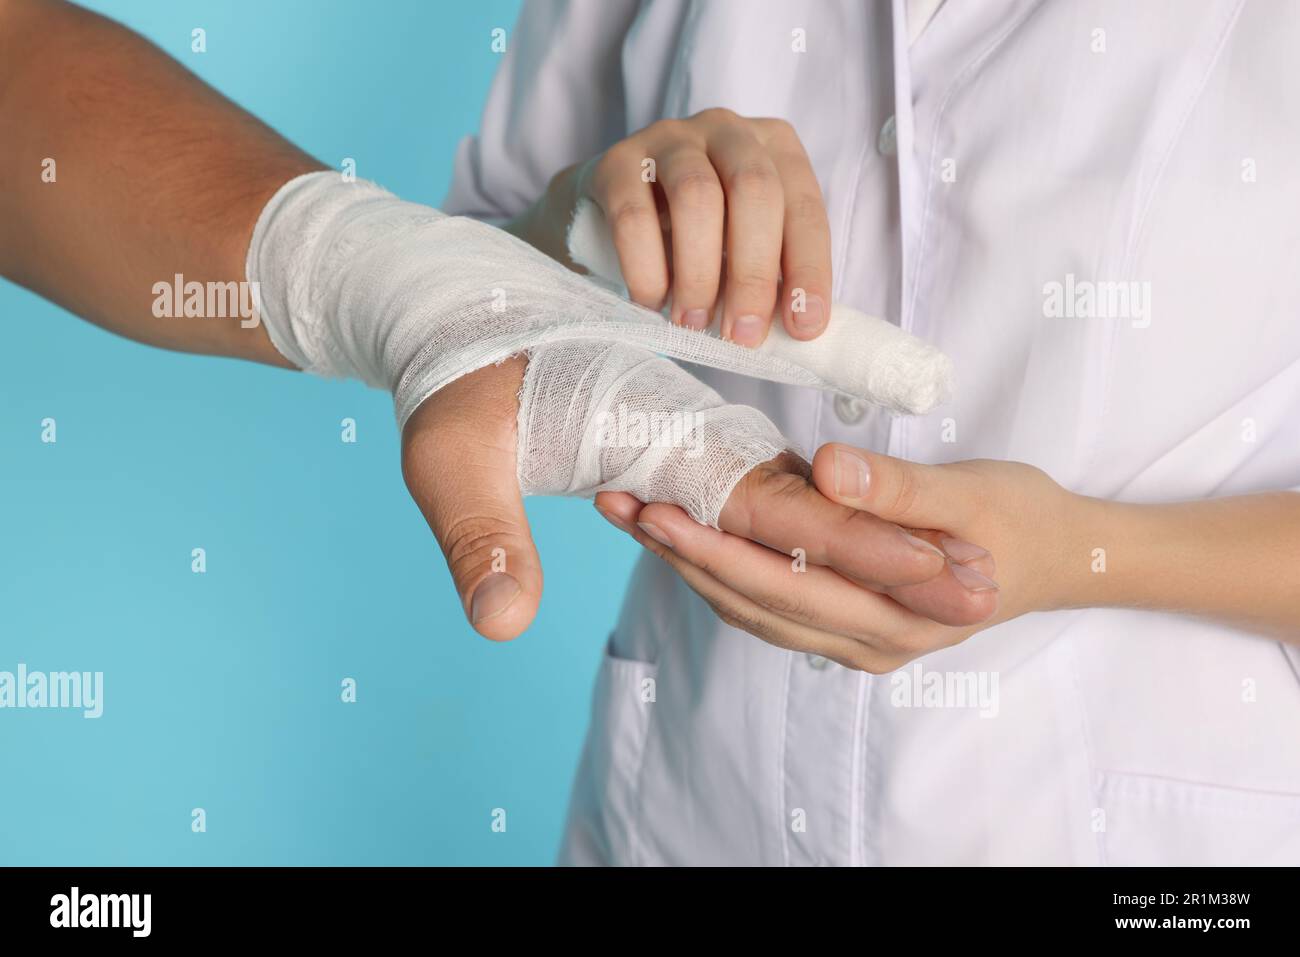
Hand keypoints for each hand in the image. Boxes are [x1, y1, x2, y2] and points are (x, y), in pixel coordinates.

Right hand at [401, 358, 993, 644]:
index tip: (940, 572)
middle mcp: (685, 507)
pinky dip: (826, 498)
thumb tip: (501, 625)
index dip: (852, 554)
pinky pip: (770, 486)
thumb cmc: (446, 396)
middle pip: (802, 548)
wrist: (445, 343)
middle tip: (982, 587)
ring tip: (950, 555)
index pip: (770, 538)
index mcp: (653, 502)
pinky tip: (861, 505)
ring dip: (870, 542)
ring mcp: (693, 479)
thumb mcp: (454, 465)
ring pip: (794, 523)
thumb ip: (482, 541)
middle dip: (889, 568)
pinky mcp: (694, 448)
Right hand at [509, 108, 831, 344]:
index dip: (809, 269)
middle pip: (753, 190)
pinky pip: (634, 215)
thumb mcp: (745, 245)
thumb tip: (796, 329)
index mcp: (776, 147)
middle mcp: (727, 130)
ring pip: (696, 197)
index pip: (803, 207)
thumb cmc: (697, 236)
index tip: (803, 328)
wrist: (610, 212)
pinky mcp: (617, 161)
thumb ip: (774, 275)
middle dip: (753, 273)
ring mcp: (670, 138)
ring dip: (700, 273)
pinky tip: (651, 303)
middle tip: (742, 334)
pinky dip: (647, 270)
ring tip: (693, 323)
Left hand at [596, 446, 1079, 672]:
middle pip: (754, 603)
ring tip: (635, 515)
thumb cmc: (1022, 519)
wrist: (1064, 557)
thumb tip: (828, 472)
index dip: (716, 550)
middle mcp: (870, 644)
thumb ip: (898, 490)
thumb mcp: (972, 493)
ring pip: (755, 609)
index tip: (656, 509)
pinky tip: (689, 539)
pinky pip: (772, 606)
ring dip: (692, 565)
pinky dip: (726, 572)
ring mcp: (858, 642)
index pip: (786, 587)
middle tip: (620, 504)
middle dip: (682, 554)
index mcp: (900, 617)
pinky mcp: (849, 625)